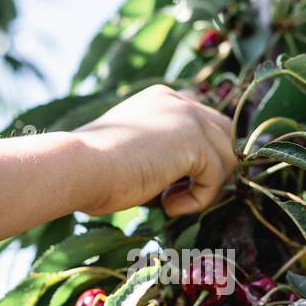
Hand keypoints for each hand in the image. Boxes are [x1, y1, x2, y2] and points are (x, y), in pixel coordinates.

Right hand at [73, 85, 236, 215]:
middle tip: (181, 195)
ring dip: (205, 187)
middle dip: (212, 168)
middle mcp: (179, 101)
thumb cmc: (92, 171)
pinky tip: (168, 206)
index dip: (198, 157)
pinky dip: (198, 200)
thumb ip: (165, 156)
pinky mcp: (195, 142)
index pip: (203, 123)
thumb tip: (189, 183)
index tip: (172, 185)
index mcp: (162, 99)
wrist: (78, 167)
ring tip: (170, 202)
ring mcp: (189, 117)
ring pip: (228, 157)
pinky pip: (217, 178)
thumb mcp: (135, 154)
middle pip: (225, 134)